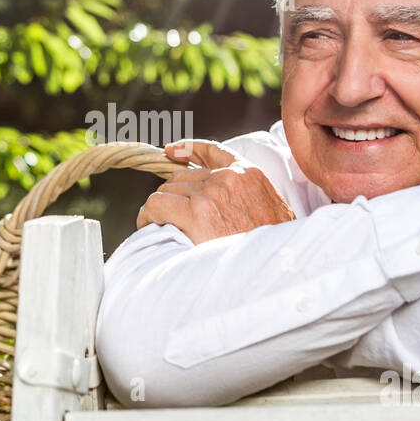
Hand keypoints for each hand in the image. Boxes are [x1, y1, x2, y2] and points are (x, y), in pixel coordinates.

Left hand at [136, 139, 296, 244]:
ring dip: (160, 208)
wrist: (271, 271)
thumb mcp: (271, 213)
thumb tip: (226, 205)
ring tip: (160, 226)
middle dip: (173, 196)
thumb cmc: (270, 249)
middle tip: (169, 218)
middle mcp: (229, 178)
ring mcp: (212, 194)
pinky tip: (150, 227)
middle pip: (183, 177)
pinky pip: (156, 204)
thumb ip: (248, 198)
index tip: (172, 151)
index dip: (189, 150)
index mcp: (249, 174)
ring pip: (167, 190)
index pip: (214, 151)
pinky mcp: (196, 213)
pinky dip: (148, 215)